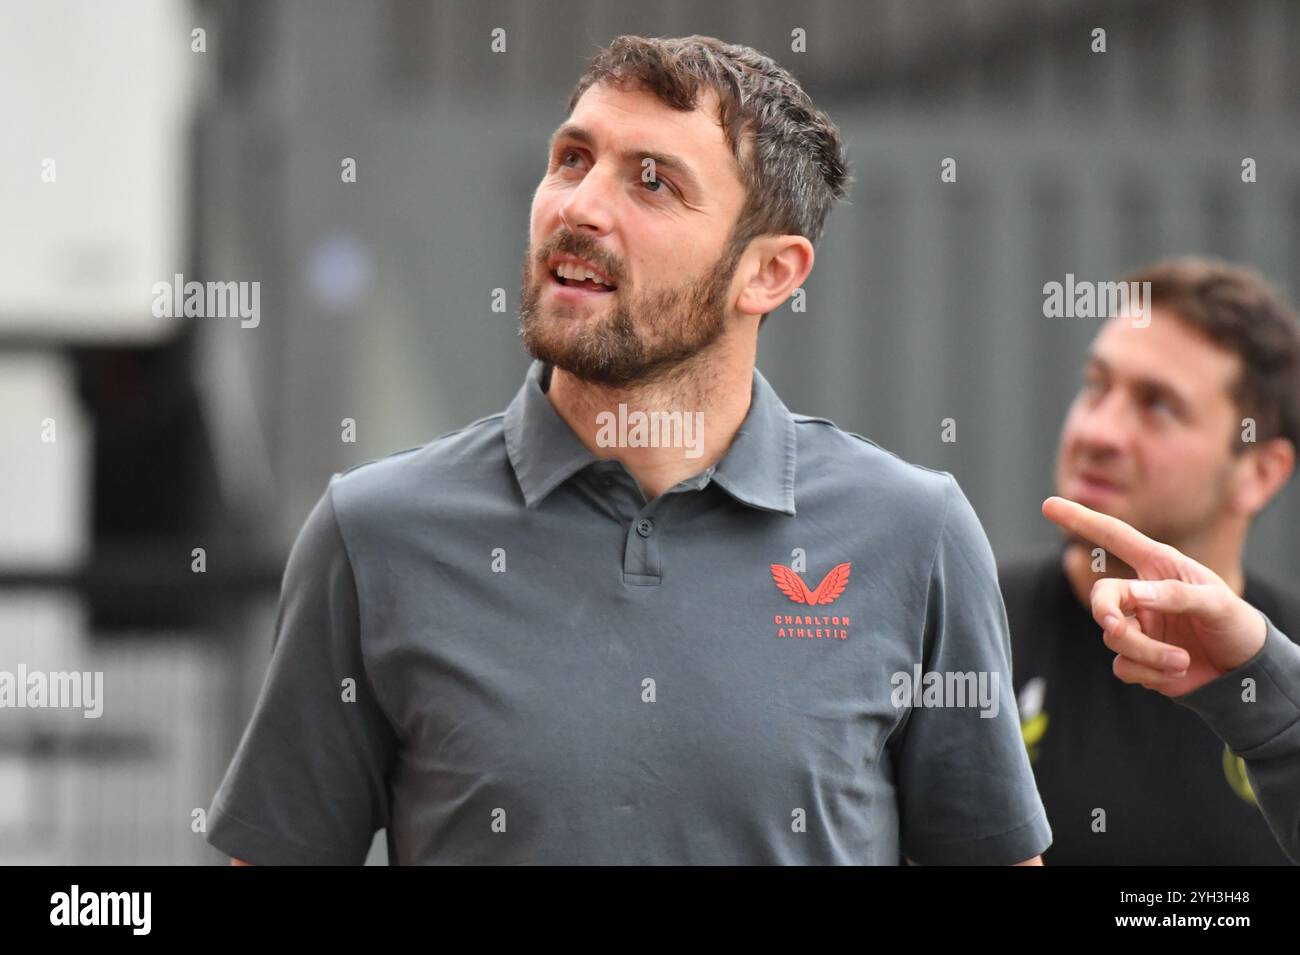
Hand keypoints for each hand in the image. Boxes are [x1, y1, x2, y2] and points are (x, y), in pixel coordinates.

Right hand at [1041, 496, 1267, 695]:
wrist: (1243, 671)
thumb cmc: (1234, 623)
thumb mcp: (1216, 602)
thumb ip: (1174, 595)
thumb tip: (1132, 595)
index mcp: (1158, 566)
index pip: (1113, 536)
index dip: (1080, 519)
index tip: (1048, 505)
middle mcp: (1140, 594)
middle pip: (1103, 598)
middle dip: (1108, 614)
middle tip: (1119, 628)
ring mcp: (1136, 626)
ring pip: (1113, 637)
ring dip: (1146, 652)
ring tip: (1182, 661)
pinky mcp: (1136, 658)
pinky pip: (1122, 665)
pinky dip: (1148, 672)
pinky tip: (1176, 672)